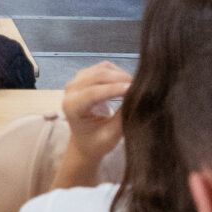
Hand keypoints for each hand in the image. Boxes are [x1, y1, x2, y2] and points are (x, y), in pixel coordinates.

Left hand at [55, 61, 131, 183]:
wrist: (85, 142)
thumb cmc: (96, 143)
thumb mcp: (112, 134)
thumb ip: (123, 116)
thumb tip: (138, 97)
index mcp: (72, 107)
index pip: (92, 93)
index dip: (114, 89)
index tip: (133, 89)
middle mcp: (70, 91)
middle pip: (97, 76)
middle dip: (120, 79)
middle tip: (141, 86)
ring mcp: (76, 82)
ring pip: (100, 69)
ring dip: (120, 74)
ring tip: (136, 86)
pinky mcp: (84, 77)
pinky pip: (102, 68)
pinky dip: (116, 72)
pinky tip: (127, 82)